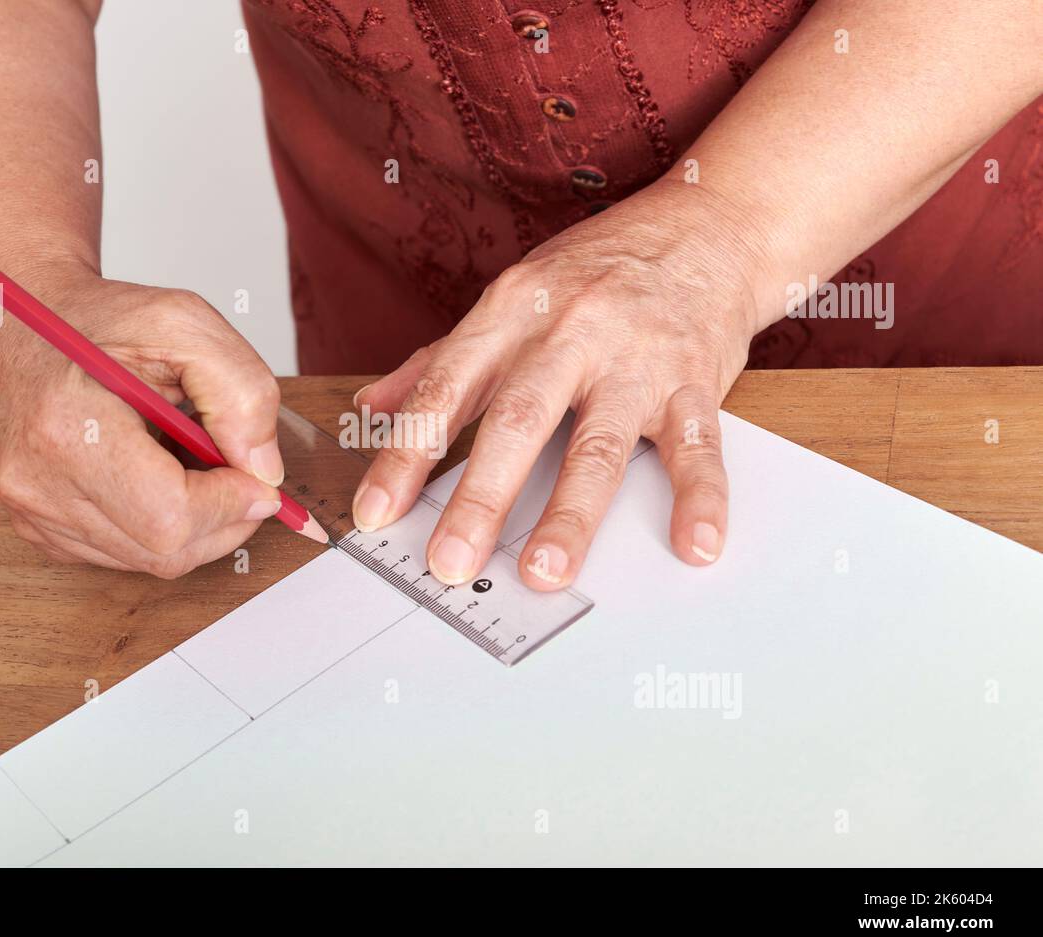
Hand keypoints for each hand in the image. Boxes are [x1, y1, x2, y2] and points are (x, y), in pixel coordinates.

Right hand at [0, 270, 284, 576]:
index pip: (171, 517)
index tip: (257, 478)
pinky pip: (121, 554)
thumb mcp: (184, 323)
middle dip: (222, 520)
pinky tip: (155, 476)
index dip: (231, 504)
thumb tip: (264, 471)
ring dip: (191, 522)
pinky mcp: (35, 526)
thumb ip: (242, 393)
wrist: (15, 322)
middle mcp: (37, 482)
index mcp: (66, 428)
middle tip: (238, 472)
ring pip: (147, 560)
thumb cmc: (93, 319)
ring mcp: (31, 511)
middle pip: (164, 552)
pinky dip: (155, 525)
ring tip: (189, 461)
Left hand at [351, 183, 762, 590]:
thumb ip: (439, 361)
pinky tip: (695, 545)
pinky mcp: (694, 380)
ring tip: (544, 571)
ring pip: (598, 444)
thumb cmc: (597, 270)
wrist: (706, 226)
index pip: (445, 391)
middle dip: (480, 497)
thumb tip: (370, 407)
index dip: (405, 454)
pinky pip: (698, 445)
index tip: (375, 513)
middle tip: (451, 561)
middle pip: (517, 421)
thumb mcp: (509, 298)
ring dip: (571, 514)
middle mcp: (569, 333)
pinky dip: (701, 497)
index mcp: (510, 313)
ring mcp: (635, 359)